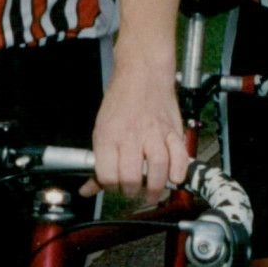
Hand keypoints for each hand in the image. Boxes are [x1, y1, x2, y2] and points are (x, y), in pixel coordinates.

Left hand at [86, 66, 187, 200]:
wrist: (143, 73)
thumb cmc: (121, 101)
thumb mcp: (102, 129)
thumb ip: (97, 163)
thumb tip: (88, 189)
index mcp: (109, 135)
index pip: (107, 175)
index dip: (110, 187)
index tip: (114, 186)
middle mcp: (131, 135)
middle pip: (131, 177)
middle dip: (131, 191)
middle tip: (132, 190)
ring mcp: (154, 133)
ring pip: (157, 169)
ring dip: (155, 188)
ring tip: (151, 192)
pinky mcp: (173, 131)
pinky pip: (179, 156)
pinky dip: (178, 171)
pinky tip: (173, 178)